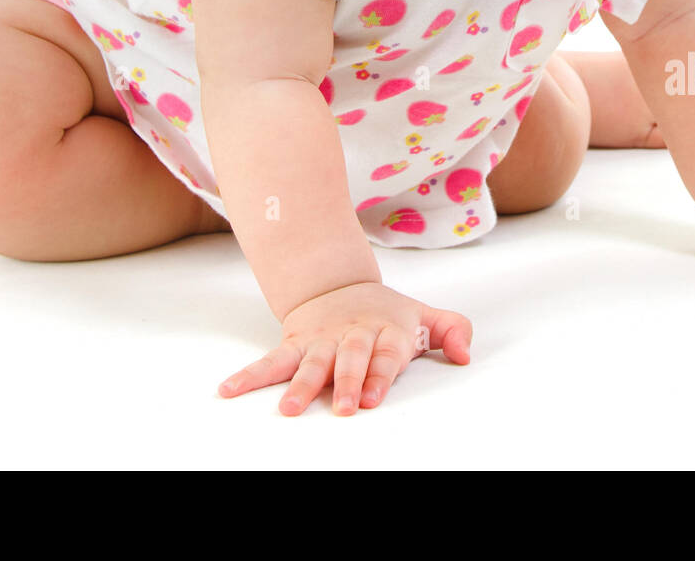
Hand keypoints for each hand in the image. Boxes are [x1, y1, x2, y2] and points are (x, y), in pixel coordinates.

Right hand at [217, 281, 472, 415]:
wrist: (338, 284)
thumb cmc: (386, 313)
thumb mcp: (423, 315)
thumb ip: (451, 330)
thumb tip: (465, 354)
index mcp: (385, 331)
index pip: (384, 354)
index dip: (379, 374)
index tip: (373, 398)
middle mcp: (352, 336)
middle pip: (348, 360)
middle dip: (344, 383)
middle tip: (341, 409)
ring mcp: (321, 340)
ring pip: (310, 363)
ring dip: (299, 386)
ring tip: (289, 410)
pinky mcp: (295, 344)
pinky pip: (270, 360)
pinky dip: (249, 375)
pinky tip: (229, 390)